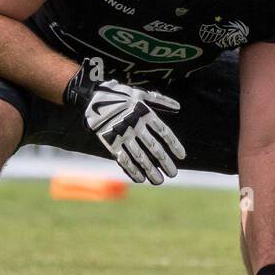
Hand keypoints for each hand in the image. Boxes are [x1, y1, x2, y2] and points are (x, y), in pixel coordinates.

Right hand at [65, 62, 185, 184]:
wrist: (93, 97)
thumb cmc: (121, 95)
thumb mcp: (141, 94)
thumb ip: (161, 101)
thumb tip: (178, 107)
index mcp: (145, 113)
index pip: (164, 132)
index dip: (174, 145)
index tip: (182, 157)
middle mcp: (135, 125)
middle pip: (154, 148)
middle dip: (165, 162)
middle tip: (173, 174)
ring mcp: (122, 135)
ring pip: (140, 157)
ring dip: (151, 170)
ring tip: (159, 181)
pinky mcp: (110, 142)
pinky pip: (123, 159)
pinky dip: (132, 170)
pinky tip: (141, 179)